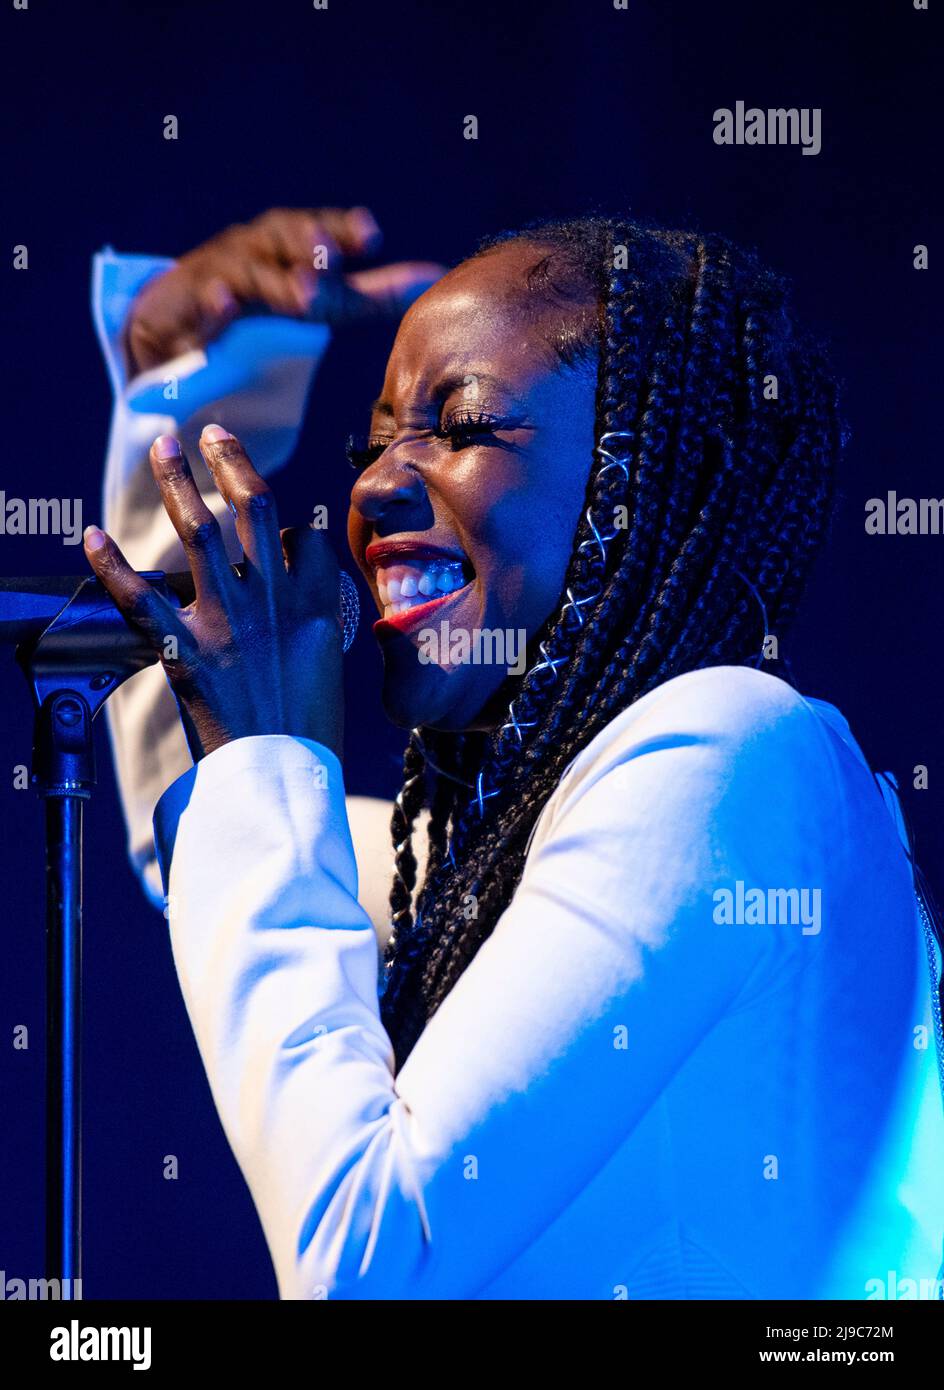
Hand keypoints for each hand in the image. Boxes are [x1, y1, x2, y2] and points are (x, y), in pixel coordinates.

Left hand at [83, 425, 343, 761]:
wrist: (281, 778)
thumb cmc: (309, 736)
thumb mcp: (329, 672)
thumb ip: (311, 628)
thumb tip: (297, 607)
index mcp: (315, 607)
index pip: (303, 539)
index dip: (288, 529)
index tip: (276, 529)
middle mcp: (273, 601)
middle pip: (254, 508)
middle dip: (230, 462)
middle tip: (212, 433)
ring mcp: (227, 621)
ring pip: (201, 530)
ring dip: (179, 481)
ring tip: (167, 447)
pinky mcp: (185, 649)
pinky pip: (140, 599)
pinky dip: (111, 566)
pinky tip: (91, 537)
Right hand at [125, 205, 445, 374]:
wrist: (185, 316)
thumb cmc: (267, 298)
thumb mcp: (324, 297)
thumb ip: (374, 290)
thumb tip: (435, 276)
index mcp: (290, 241)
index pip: (319, 228)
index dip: (342, 229)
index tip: (370, 235)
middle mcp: (256, 247)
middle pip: (281, 237)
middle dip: (305, 243)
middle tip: (331, 258)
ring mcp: (218, 271)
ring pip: (247, 270)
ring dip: (274, 281)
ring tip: (302, 296)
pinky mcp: (187, 303)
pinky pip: (200, 302)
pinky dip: (212, 303)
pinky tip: (225, 306)